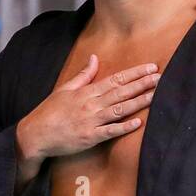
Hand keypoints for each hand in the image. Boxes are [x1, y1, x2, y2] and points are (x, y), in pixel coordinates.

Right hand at [16, 54, 159, 160]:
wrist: (35, 134)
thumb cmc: (50, 111)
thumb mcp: (65, 89)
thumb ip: (83, 74)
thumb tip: (94, 57)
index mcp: (86, 92)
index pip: (115, 79)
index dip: (134, 73)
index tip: (151, 67)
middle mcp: (91, 104)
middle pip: (121, 92)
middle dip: (142, 84)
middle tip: (160, 77)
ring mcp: (91, 121)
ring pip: (119, 109)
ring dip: (139, 102)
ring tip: (156, 95)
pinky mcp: (90, 137)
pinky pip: (110, 131)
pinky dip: (124, 127)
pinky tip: (138, 123)